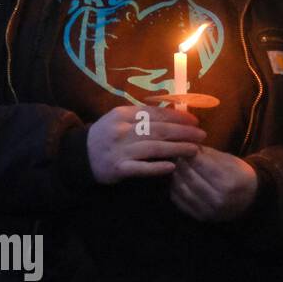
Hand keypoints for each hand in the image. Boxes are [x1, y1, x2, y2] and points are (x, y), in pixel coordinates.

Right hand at [86, 105, 205, 183]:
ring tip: (195, 150)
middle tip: (202, 135)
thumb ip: (142, 116)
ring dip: (177, 149)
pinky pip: (141, 168)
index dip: (176, 116)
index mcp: (121, 114)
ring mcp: (119, 150)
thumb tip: (173, 113)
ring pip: (153, 148)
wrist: (80, 155)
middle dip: (183, 132)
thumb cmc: (106, 135)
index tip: (194, 120)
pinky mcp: (118, 168)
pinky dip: (156, 167)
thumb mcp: (119, 119)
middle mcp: (120, 130)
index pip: (154, 113)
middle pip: (157, 130)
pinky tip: (171, 167)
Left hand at [170, 145, 258, 220]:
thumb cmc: (238, 173)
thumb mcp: (228, 159)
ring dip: (175, 175)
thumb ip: (206, 153)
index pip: (200, 164)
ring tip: (175, 166)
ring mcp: (209, 210)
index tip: (183, 146)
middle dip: (180, 163)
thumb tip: (185, 144)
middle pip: (190, 177)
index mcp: (228, 182)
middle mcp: (219, 199)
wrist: (250, 197)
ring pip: (182, 188)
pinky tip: (177, 179)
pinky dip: (174, 188)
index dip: (188, 153)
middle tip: (175, 155)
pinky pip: (179, 200)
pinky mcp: (201, 217)